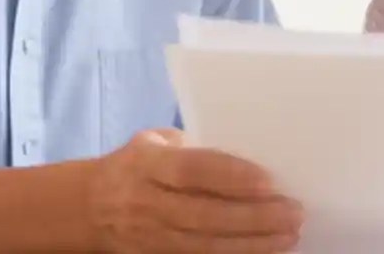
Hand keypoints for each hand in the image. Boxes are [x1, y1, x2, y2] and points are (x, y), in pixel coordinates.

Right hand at [87, 129, 303, 252]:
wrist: (89, 206)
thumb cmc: (139, 163)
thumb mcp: (156, 141)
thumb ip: (193, 144)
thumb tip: (249, 147)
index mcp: (147, 163)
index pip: (191, 170)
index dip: (230, 176)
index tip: (269, 181)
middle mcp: (146, 202)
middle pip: (203, 215)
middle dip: (253, 217)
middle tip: (293, 212)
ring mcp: (149, 235)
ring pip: (204, 245)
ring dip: (251, 243)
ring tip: (289, 235)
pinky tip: (264, 251)